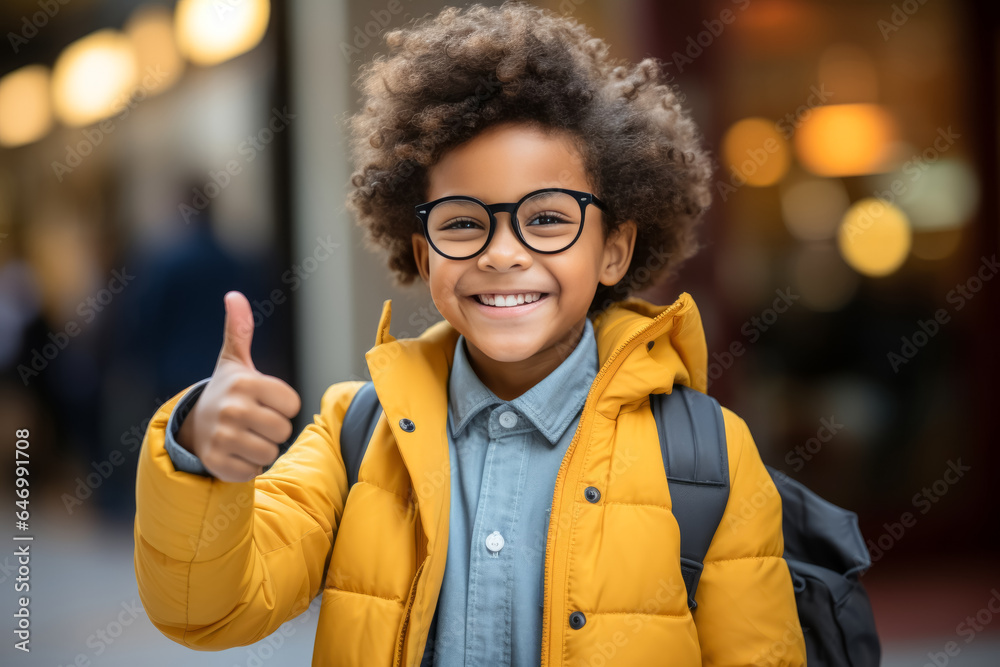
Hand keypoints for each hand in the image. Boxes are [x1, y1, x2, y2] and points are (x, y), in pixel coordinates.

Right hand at [177, 291, 300, 481]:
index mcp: (245, 383)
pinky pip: (252, 471)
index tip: (265, 401)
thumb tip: (233, 295)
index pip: (292, 404)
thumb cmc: (227, 392)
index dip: (283, 405)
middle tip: (255, 422)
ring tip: (245, 437)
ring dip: (262, 449)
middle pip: (283, 430)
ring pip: (270, 453)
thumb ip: (239, 330)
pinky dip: (247, 467)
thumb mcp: (234, 361)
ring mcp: (222, 438)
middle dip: (274, 429)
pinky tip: (234, 453)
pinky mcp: (216, 463)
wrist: (193, 427)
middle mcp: (232, 409)